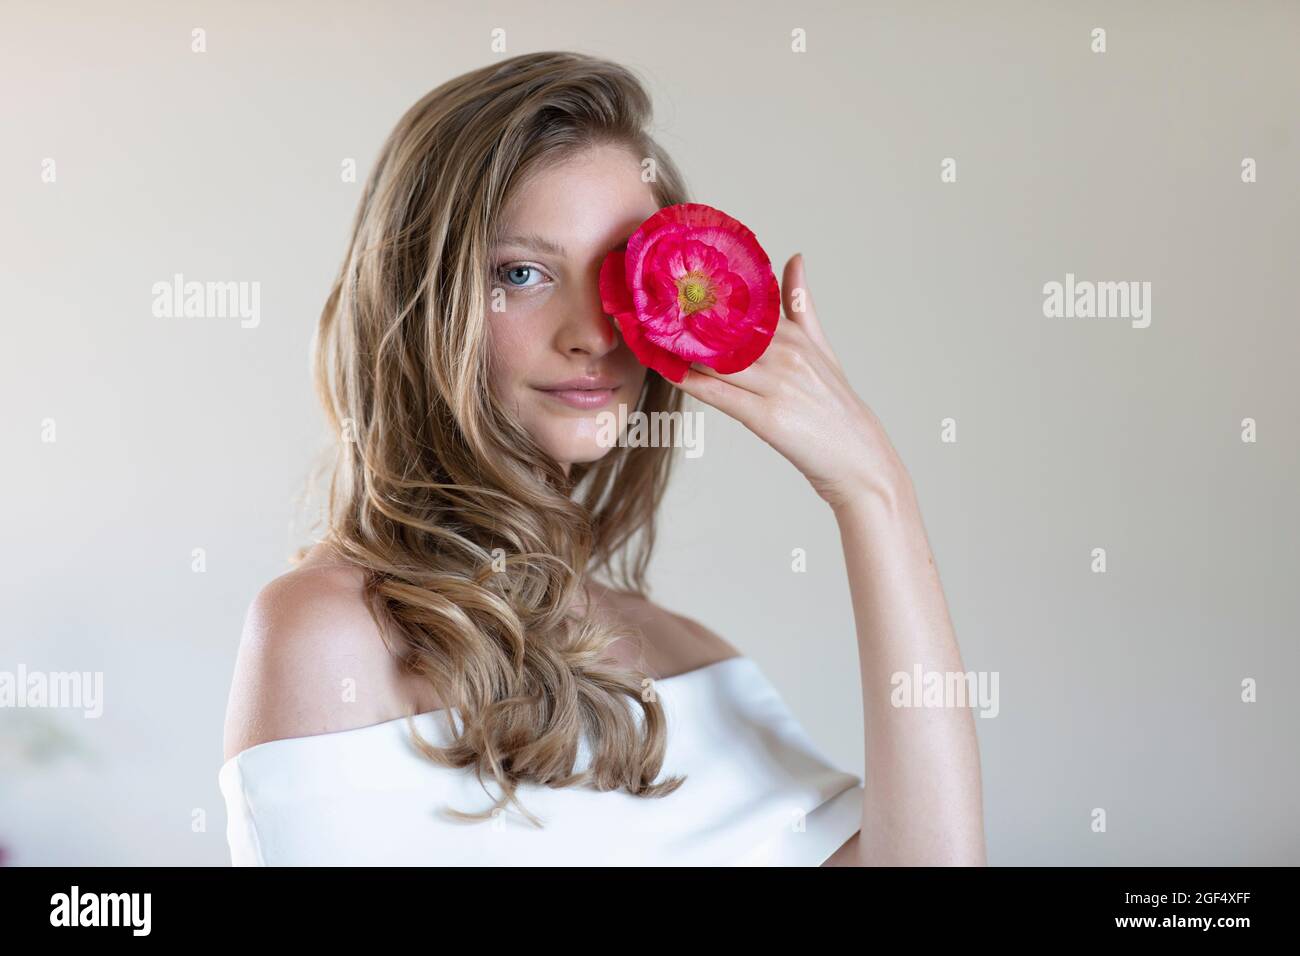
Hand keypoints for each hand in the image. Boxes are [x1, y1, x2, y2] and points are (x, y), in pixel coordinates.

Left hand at [672, 253, 907, 510]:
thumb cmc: (834, 405)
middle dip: (684, 316)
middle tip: (647, 302)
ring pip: (716, 359)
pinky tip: (668, 371)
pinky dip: (691, 382)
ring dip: (679, 347)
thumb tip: (796, 258)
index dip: (705, 293)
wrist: (858, 457)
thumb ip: (802, 306)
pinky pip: (719, 394)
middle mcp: (784, 354)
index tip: (672, 279)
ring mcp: (776, 385)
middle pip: (724, 328)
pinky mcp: (766, 416)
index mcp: (793, 336)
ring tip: (646, 332)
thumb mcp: (821, 348)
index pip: (742, 305)